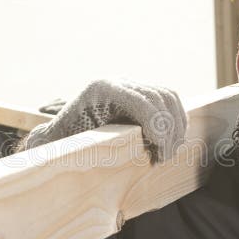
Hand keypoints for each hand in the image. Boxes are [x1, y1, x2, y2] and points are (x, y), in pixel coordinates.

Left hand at [21, 79, 186, 161]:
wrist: (62, 131)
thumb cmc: (63, 141)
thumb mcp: (68, 142)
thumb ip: (82, 144)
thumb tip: (88, 150)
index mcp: (101, 88)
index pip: (140, 100)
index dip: (156, 124)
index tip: (159, 150)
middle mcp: (118, 81)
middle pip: (158, 97)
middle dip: (168, 129)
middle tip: (165, 157)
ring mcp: (131, 84)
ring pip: (168, 96)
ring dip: (176, 125)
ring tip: (169, 152)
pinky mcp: (141, 93)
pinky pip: (168, 100)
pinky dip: (176, 120)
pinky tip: (171, 142)